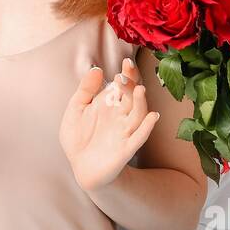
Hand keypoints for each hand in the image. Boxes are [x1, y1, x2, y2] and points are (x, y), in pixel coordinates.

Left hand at [60, 60, 159, 193]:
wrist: (80, 167)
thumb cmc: (79, 137)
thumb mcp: (76, 110)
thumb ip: (85, 90)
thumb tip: (97, 69)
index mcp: (111, 105)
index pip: (124, 86)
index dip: (128, 74)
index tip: (126, 62)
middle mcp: (121, 116)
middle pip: (133, 97)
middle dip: (131, 85)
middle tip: (125, 75)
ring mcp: (125, 132)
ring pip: (139, 115)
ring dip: (141, 103)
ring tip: (140, 90)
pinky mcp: (125, 149)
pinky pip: (139, 137)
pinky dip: (147, 127)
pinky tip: (153, 116)